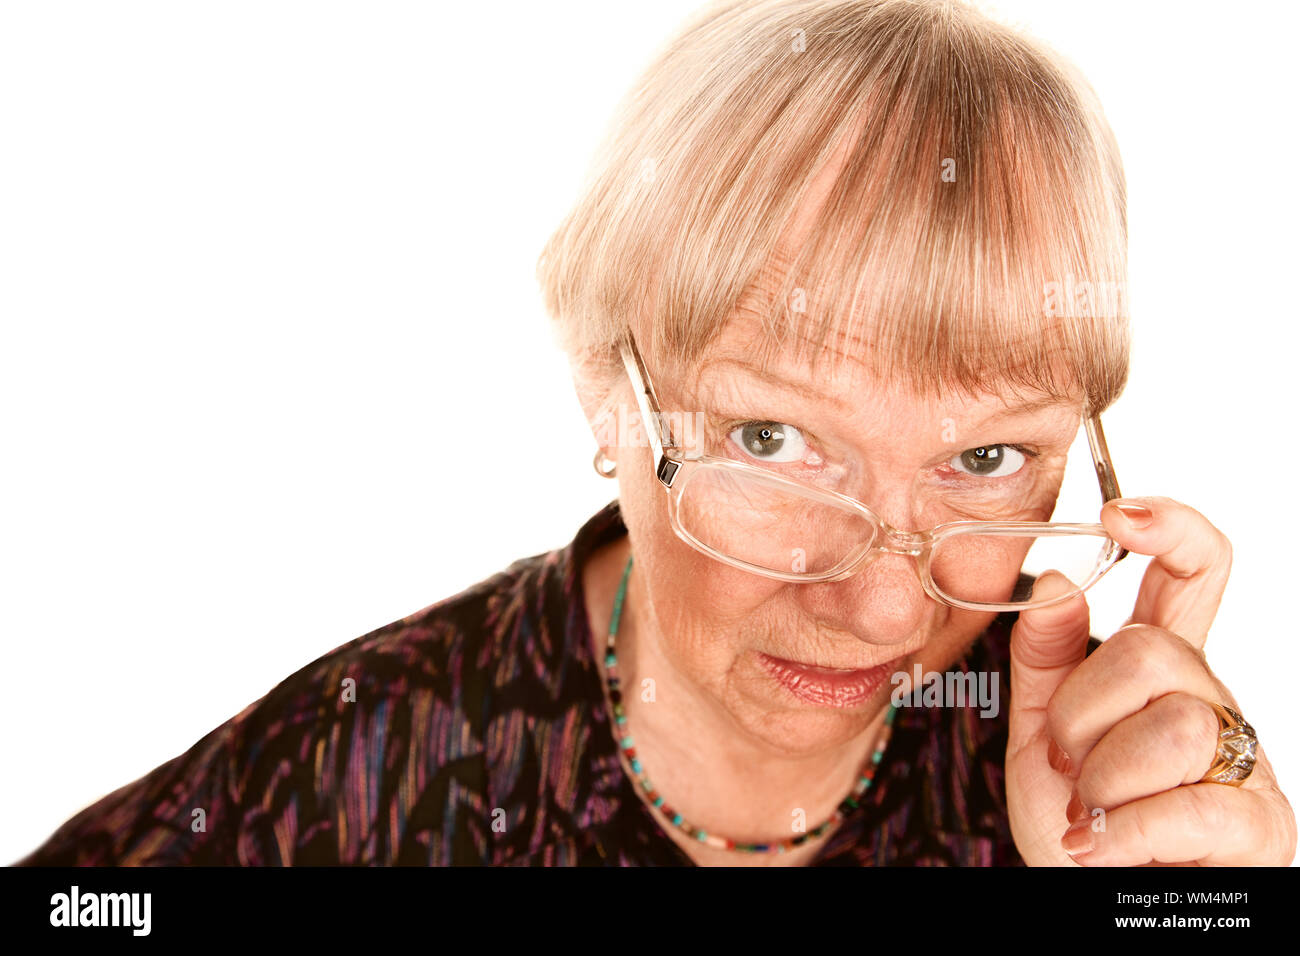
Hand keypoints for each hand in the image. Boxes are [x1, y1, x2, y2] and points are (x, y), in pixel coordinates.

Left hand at [1004, 495, 1296, 865]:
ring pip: (1175, 726)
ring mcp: (1243, 763)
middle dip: (1081, 711)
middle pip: (1155, 653)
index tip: (1119, 515)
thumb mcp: (1038, 738)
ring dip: (1102, 781)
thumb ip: (1043, 662)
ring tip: (1089, 816)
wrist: (1097, 906)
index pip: (1191, 575)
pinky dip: (1124, 834)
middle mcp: (1211, 702)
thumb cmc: (1079, 825)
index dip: (1171, 530)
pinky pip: (1192, 806)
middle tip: (1065, 764)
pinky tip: (1101, 850)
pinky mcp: (1259, 828)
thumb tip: (1055, 582)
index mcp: (1160, 672)